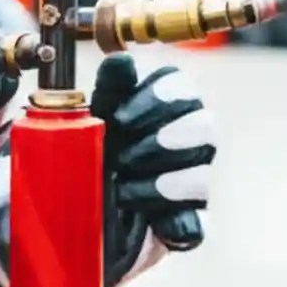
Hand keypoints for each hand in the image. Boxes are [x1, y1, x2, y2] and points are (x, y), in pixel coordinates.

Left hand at [92, 53, 215, 286]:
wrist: (81, 208)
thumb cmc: (95, 150)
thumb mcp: (96, 118)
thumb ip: (109, 89)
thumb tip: (120, 61)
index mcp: (171, 105)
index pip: (184, 86)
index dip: (157, 99)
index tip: (121, 120)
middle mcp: (192, 139)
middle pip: (204, 127)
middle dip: (160, 142)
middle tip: (122, 158)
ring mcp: (194, 182)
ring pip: (201, 176)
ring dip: (159, 184)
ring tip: (121, 191)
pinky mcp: (188, 224)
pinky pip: (197, 224)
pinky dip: (177, 225)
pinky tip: (154, 224)